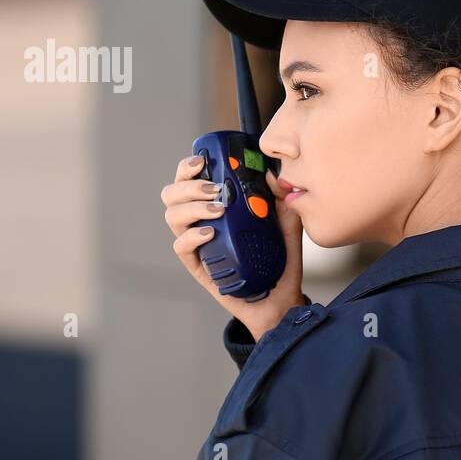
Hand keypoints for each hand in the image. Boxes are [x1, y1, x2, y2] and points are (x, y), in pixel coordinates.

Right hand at [162, 154, 305, 340]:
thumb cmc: (280, 261)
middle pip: (172, 194)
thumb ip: (282, 199)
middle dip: (188, 185)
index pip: (191, 179)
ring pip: (172, 217)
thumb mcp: (288, 225)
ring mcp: (197, 244)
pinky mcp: (198, 266)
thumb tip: (271, 173)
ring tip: (217, 210)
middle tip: (214, 188)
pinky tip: (209, 233)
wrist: (282, 299)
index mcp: (216, 206)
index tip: (203, 160)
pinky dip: (192, 236)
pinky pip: (181, 247)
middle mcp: (201, 222)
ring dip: (191, 207)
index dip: (189, 166)